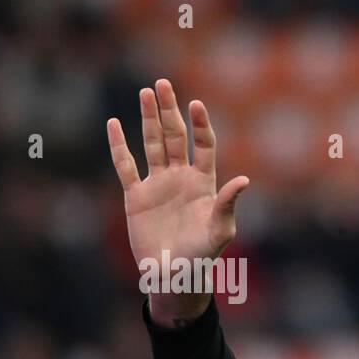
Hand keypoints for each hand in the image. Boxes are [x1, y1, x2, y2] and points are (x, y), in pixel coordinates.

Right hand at [107, 78, 248, 326]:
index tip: (195, 104)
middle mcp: (181, 179)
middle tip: (163, 83)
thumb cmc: (203, 256)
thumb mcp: (219, 230)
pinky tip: (114, 123)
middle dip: (170, 111)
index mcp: (204, 184)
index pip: (204, 146)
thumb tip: (244, 180)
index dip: (200, 125)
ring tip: (146, 92)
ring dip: (149, 119)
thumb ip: (228, 203)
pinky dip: (119, 145)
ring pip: (152, 144)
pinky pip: (126, 165)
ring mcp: (158, 185)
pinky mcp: (136, 196)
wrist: (175, 274)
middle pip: (175, 137)